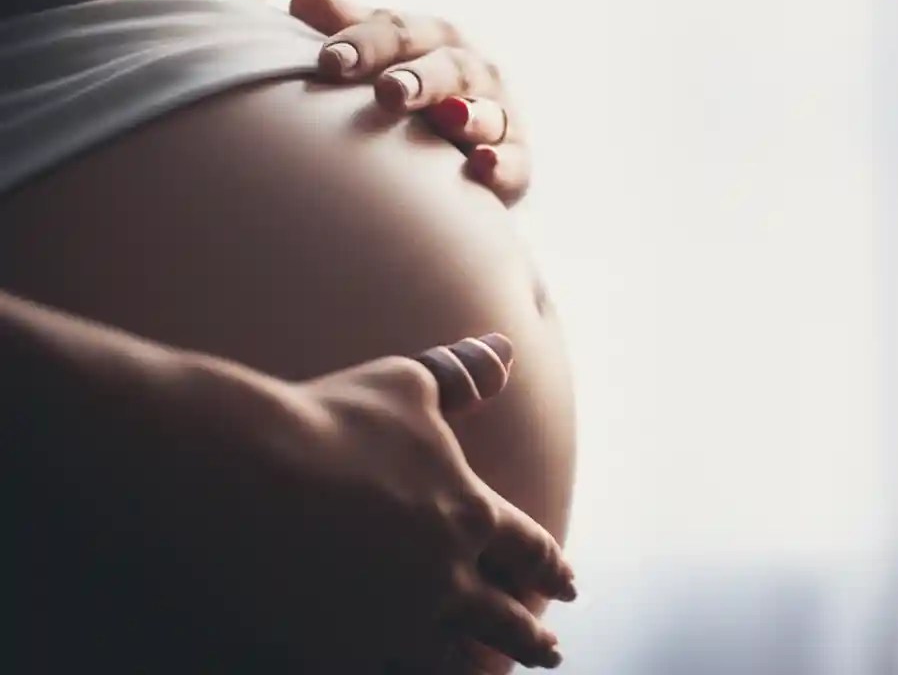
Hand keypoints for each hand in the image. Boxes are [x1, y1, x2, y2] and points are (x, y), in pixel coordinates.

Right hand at [146, 334, 572, 669]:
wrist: (235, 474)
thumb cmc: (326, 419)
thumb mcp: (405, 385)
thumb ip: (460, 374)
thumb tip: (505, 347)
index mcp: (468, 515)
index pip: (528, 550)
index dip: (551, 568)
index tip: (568, 584)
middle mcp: (444, 579)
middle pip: (504, 619)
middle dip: (531, 639)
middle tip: (552, 652)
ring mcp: (394, 624)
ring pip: (452, 659)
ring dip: (478, 666)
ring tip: (489, 673)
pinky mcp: (341, 655)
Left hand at [289, 0, 531, 205]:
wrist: (463, 142)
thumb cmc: (412, 89)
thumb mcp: (382, 55)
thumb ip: (349, 29)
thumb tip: (303, 1)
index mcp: (435, 38)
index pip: (399, 32)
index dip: (366, 44)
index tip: (329, 62)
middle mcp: (473, 71)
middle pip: (448, 68)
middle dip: (420, 79)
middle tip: (389, 92)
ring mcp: (497, 115)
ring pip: (487, 113)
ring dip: (469, 115)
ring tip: (447, 116)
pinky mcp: (515, 161)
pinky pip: (513, 163)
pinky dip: (501, 165)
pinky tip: (482, 164)